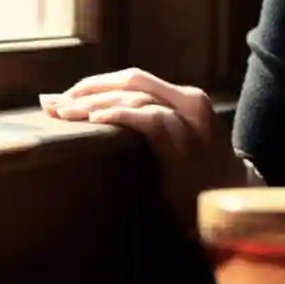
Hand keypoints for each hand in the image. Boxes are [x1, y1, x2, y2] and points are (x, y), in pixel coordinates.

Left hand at [42, 67, 247, 228]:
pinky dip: (118, 115)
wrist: (230, 204)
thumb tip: (91, 114)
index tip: (63, 96)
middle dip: (88, 88)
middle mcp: (188, 102)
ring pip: (134, 97)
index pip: (133, 80)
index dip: (95, 84)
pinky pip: (147, 118)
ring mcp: (188, 120)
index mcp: (185, 98)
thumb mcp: (174, 141)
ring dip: (93, 103)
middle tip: (54, 103)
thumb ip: (145, 123)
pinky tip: (95, 119)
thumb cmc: (193, 177)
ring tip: (64, 113)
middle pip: (130, 80)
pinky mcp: (183, 141)